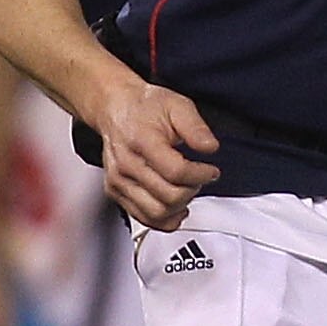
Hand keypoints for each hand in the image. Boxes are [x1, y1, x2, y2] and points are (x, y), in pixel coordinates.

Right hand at [92, 74, 220, 231]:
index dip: (201, 175)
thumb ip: (196, 127)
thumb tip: (210, 147)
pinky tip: (177, 208)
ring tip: (188, 190)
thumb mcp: (178, 106)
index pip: (176, 172)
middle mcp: (126, 165)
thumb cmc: (145, 107)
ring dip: (180, 206)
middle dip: (193, 190)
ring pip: (155, 213)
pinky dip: (164, 219)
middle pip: (168, 197)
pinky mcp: (115, 191)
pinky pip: (142, 217)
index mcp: (141, 141)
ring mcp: (118, 181)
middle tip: (200, 178)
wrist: (116, 108)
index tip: (211, 171)